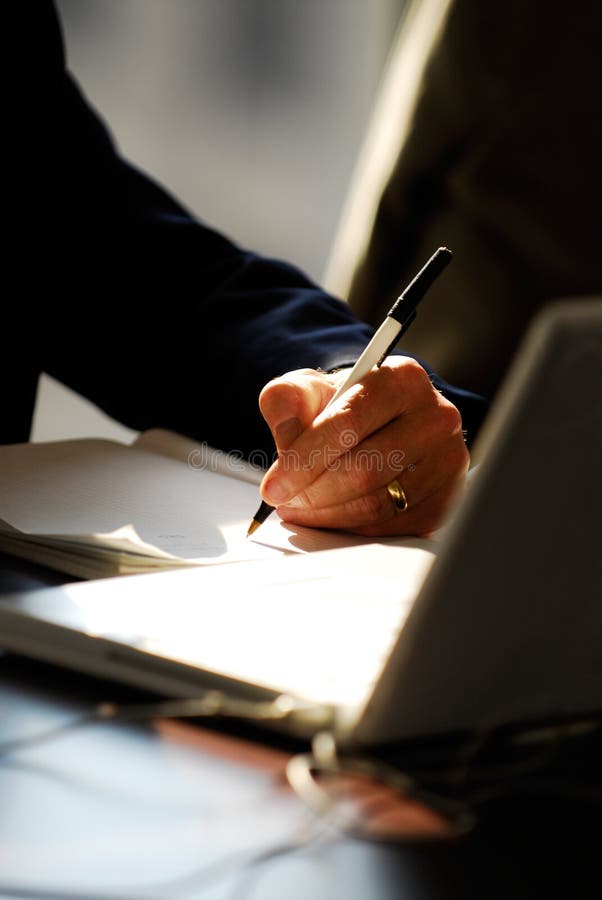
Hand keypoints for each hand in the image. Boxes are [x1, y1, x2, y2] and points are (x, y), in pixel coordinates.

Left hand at [258, 358, 468, 536]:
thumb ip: (288, 400)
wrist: (385, 421)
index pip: (347, 424)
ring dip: (328, 515)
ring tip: (301, 508)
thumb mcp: (311, 390)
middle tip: (285, 500)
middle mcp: (436, 417)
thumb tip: (286, 433)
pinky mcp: (446, 498)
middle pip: (364, 469)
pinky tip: (332, 516)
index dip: (304, 460)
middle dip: (313, 492)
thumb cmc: (348, 406)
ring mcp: (448, 460)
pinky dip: (352, 528)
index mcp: (402, 379)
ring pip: (377, 504)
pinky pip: (391, 528)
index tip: (274, 486)